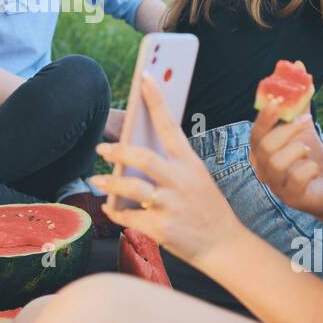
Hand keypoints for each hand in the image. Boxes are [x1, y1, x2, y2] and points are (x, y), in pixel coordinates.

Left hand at [90, 74, 245, 267]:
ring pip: (132, 188)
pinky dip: (115, 211)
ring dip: (111, 183)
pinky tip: (109, 207)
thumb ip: (172, 164)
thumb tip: (137, 150)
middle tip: (102, 149)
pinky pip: (129, 217)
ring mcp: (171, 206)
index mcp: (190, 164)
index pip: (170, 125)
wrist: (224, 246)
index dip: (156, 100)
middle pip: (143, 158)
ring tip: (98, 180)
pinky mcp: (162, 229)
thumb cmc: (206, 207)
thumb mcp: (197, 178)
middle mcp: (180, 182)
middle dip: (118, 151)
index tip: (145, 77)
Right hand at [248, 100, 322, 218]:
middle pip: (265, 147)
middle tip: (306, 121)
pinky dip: (307, 169)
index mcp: (261, 152)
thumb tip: (299, 66)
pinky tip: (314, 168)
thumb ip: (299, 103)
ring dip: (295, 150)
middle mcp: (263, 169)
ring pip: (275, 163)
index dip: (264, 117)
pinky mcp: (292, 198)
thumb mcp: (304, 128)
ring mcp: (276, 186)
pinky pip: (295, 180)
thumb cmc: (309, 158)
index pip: (255, 133)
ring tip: (307, 149)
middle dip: (286, 131)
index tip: (277, 100)